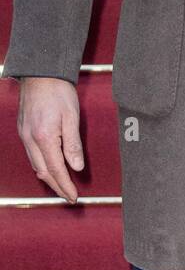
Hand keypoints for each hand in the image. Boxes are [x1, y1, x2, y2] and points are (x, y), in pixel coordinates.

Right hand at [17, 76, 83, 204]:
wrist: (41, 72)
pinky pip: (31, 155)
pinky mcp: (23, 130)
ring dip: (48, 177)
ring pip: (35, 165)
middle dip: (56, 187)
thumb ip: (73, 144)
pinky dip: (41, 165)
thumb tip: (76, 168)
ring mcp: (24, 135)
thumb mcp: (72, 117)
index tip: (74, 196)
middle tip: (69, 196)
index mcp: (44, 138)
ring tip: (61, 186)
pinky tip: (49, 167)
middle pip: (43, 172)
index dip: (65, 185)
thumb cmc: (59, 91)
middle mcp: (30, 139)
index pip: (56, 170)